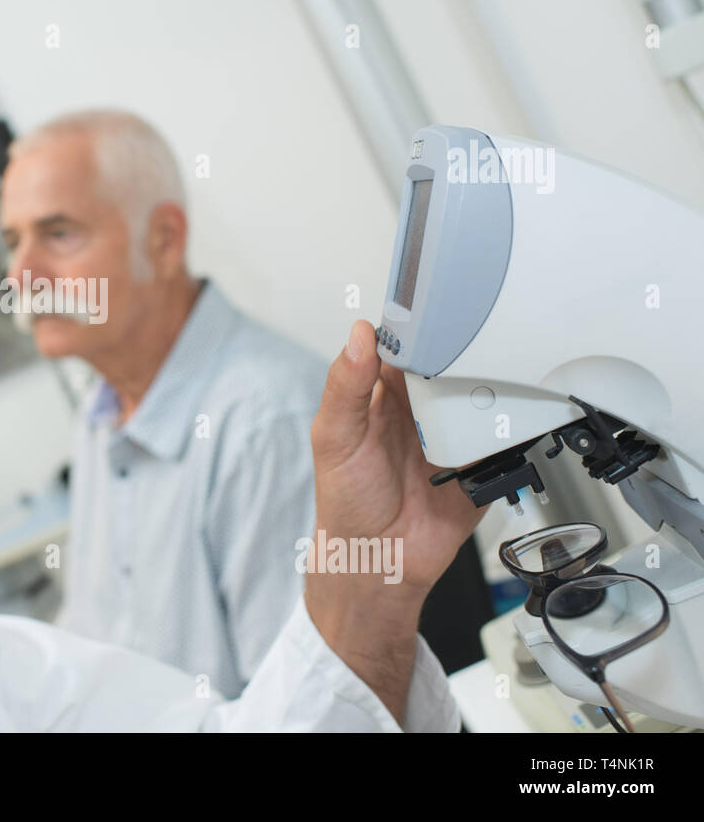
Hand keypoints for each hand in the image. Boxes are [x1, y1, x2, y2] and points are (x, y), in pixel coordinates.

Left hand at [304, 320, 483, 722]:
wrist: (379, 564)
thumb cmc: (345, 502)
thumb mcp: (335, 440)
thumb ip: (346, 388)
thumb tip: (357, 335)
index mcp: (381, 392)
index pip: (405, 342)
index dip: (421, 320)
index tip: (442, 295)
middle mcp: (420, 406)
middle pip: (454, 361)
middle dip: (472, 346)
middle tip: (491, 327)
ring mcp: (454, 432)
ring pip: (484, 393)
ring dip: (498, 382)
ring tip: (514, 363)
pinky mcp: (483, 462)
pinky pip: (507, 436)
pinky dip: (517, 425)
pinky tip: (526, 410)